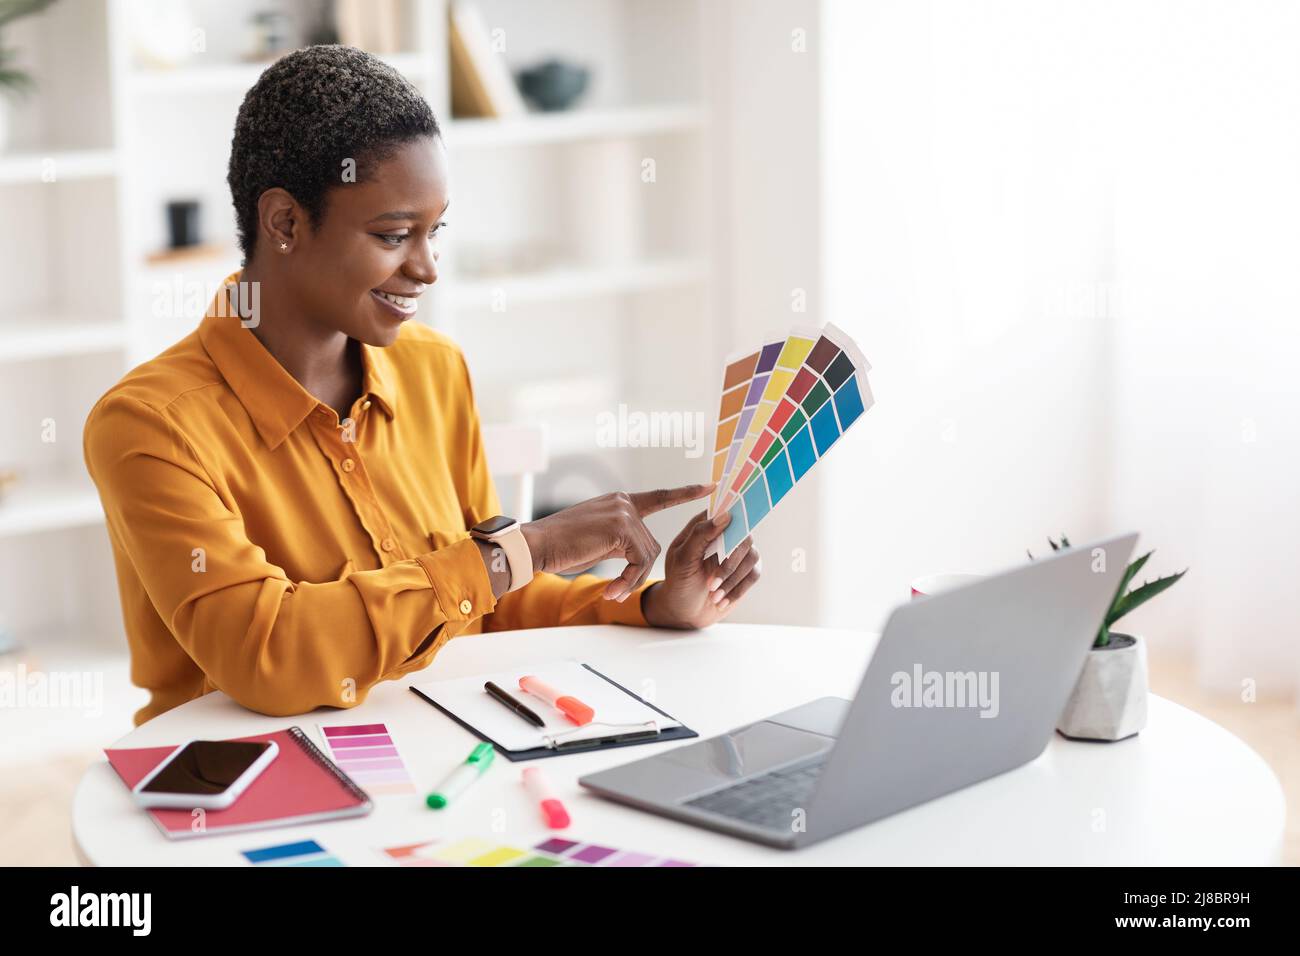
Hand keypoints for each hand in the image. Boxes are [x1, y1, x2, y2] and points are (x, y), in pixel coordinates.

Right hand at [519, 484, 714, 601]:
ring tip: (611, 591)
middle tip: (617, 589)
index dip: (685, 493)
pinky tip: (611, 590)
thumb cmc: (562, 547)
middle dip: (639, 571)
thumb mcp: (599, 540)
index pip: (659, 497)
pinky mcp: (620, 527)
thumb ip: (622, 540)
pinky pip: (639, 561)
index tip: (709, 487)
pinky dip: (628, 580)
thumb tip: (639, 556)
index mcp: (620, 502)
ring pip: (647, 555)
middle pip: (652, 543)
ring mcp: (623, 512)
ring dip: (632, 579)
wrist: (537, 545)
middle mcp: (624, 502)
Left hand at [642, 510, 761, 628]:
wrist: (686, 610)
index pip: (723, 513)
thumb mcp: (683, 558)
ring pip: (751, 556)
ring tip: (713, 596)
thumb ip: (700, 535)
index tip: (727, 537)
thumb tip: (725, 516)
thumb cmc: (680, 581)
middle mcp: (724, 535)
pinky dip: (738, 589)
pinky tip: (721, 601)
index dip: (731, 520)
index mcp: (704, 526)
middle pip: (743, 535)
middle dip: (729, 563)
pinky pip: (753, 574)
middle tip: (712, 583)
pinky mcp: (746, 570)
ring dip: (732, 579)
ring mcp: (737, 552)